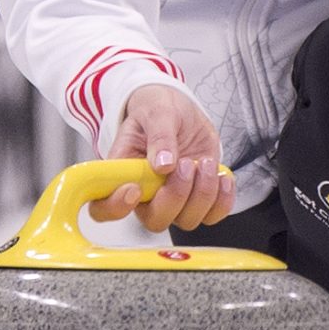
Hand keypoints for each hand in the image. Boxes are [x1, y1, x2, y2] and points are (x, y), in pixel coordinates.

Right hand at [87, 83, 235, 231]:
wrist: (181, 110)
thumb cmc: (158, 110)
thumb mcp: (157, 112)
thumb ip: (160, 136)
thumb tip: (163, 164)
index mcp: (123, 174)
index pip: (106, 207)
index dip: (117, 207)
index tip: (136, 188)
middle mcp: (146, 194)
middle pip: (155, 220)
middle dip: (176, 196)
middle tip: (187, 164)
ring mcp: (173, 198)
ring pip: (187, 219)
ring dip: (202, 194)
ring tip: (206, 162)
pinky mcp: (198, 197)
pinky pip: (212, 214)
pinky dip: (222, 200)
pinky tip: (222, 176)